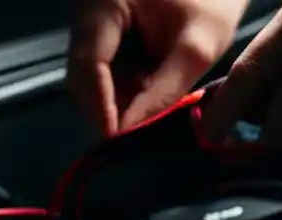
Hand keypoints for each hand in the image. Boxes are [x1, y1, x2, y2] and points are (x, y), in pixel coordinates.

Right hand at [68, 0, 249, 136]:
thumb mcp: (198, 47)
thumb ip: (164, 92)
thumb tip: (130, 133)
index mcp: (104, 2)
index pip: (89, 66)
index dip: (100, 108)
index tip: (118, 143)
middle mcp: (87, 9)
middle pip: (83, 73)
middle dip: (108, 108)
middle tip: (136, 136)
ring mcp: (92, 17)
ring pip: (89, 74)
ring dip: (115, 99)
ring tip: (149, 111)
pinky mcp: (102, 26)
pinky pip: (100, 66)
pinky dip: (121, 86)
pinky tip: (147, 91)